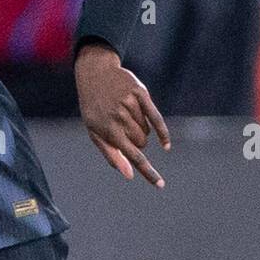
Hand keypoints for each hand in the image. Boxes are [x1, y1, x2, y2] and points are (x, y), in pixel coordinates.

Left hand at [75, 42, 170, 187]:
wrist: (95, 75)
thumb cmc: (94, 109)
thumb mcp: (95, 133)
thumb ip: (112, 155)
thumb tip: (130, 175)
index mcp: (108, 131)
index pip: (133, 156)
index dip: (148, 172)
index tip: (160, 185)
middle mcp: (120, 118)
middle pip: (142, 143)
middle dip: (137, 144)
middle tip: (125, 133)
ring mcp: (131, 104)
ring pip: (147, 131)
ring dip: (141, 131)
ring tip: (126, 119)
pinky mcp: (141, 93)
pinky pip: (156, 117)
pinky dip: (162, 132)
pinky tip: (165, 144)